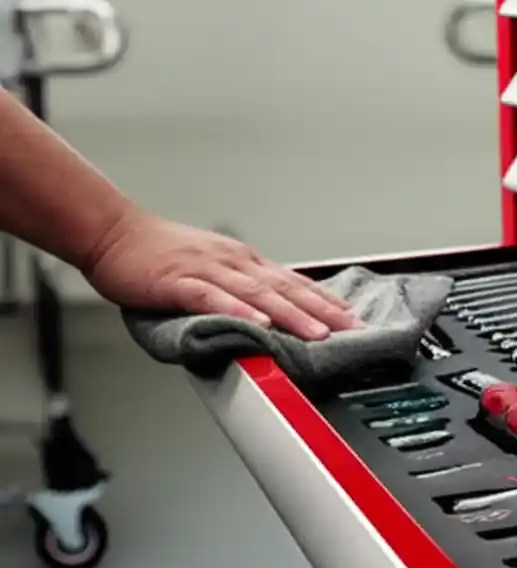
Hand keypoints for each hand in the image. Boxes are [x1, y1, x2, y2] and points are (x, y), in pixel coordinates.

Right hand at [83, 210, 361, 339]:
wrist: (114, 234)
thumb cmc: (160, 254)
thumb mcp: (211, 268)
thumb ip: (240, 288)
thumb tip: (271, 309)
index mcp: (244, 262)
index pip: (293, 282)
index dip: (325, 300)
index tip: (351, 317)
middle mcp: (234, 263)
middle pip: (286, 288)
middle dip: (322, 311)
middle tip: (350, 329)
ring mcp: (208, 271)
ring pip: (258, 294)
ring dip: (291, 314)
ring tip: (317, 333)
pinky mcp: (179, 281)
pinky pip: (213, 298)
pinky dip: (238, 311)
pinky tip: (258, 323)